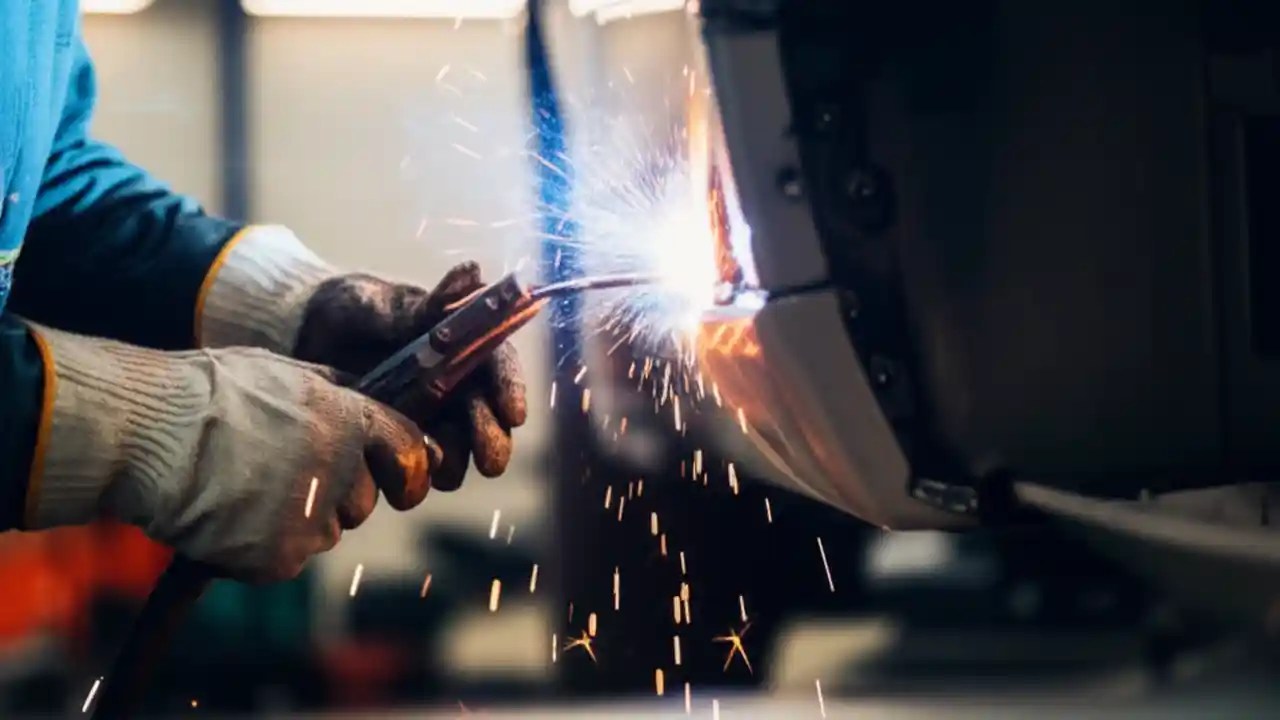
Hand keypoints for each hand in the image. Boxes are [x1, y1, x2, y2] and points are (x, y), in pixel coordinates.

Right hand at [25, 325, 430, 581]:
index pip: (410, 451)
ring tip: (245, 489)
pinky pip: (288, 559)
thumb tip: (375, 400)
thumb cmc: (209, 394)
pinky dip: (262, 548)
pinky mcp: (280, 557)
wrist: (148, 434)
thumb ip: (338, 391)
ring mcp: (312, 516)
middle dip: (337, 494)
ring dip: (300, 519)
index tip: (406, 481)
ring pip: (328, 530)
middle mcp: (341, 469)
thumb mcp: (286, 371)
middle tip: (282, 474)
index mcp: (348, 419)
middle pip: (365, 500)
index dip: (409, 468)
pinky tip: (228, 517)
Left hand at [291, 262, 527, 490]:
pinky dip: (417, 473)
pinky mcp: (402, 443)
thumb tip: (472, 272)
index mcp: (461, 342)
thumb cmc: (347, 309)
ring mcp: (430, 417)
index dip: (511, 389)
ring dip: (456, 463)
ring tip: (438, 465)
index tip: (514, 414)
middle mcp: (455, 383)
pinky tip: (402, 470)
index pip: (499, 364)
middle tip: (489, 461)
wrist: (299, 339)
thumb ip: (421, 305)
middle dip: (493, 440)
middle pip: (490, 417)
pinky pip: (420, 469)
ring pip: (460, 452)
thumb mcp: (377, 302)